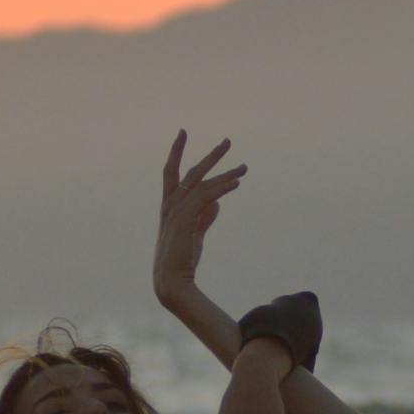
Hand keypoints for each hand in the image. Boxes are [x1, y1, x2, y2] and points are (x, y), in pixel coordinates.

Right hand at [153, 131, 242, 299]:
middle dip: (211, 155)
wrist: (172, 280)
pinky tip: (236, 183)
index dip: (177, 151)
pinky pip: (207, 197)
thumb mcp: (195, 234)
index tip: (183, 133)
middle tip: (228, 141)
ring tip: (245, 167)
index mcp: (168, 205)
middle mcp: (170, 204)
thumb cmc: (181, 260)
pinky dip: (222, 188)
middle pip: (192, 171)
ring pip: (204, 184)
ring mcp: (177, 211)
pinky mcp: (186, 219)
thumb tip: (217, 203)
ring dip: (226, 173)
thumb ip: (205, 217)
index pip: (171, 172)